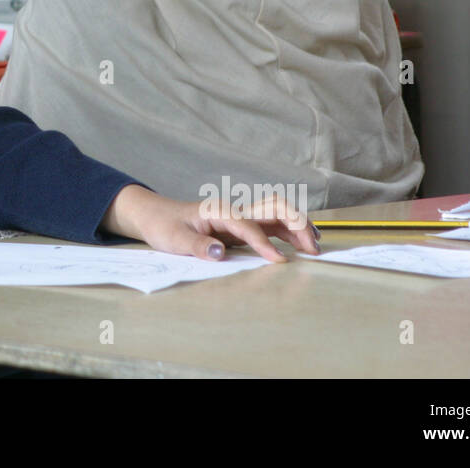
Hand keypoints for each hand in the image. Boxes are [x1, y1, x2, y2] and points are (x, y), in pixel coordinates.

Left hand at [101, 185, 318, 262]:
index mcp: (219, 211)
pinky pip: (271, 224)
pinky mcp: (241, 225)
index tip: (280, 262)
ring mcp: (239, 216)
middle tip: (313, 248)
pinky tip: (300, 244)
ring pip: (277, 214)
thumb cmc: (163, 225)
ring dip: (298, 226)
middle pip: (275, 208)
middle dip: (297, 224)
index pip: (249, 226)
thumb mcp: (174, 238)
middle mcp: (234, 210)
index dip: (265, 244)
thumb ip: (197, 245)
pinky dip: (289, 232)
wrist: (154, 214)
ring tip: (315, 247)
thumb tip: (220, 252)